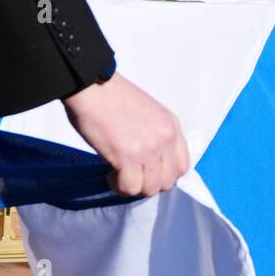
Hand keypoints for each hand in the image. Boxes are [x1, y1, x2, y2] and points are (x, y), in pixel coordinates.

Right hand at [63, 71, 190, 197]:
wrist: (92, 87)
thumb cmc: (112, 96)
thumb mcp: (148, 113)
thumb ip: (155, 135)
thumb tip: (149, 163)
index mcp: (172, 125)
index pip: (182, 166)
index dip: (164, 174)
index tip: (147, 171)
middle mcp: (165, 138)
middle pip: (168, 181)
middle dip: (148, 182)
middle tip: (130, 173)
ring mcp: (149, 149)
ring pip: (150, 189)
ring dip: (133, 186)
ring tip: (119, 173)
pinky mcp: (128, 157)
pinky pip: (129, 188)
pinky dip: (118, 185)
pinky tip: (110, 173)